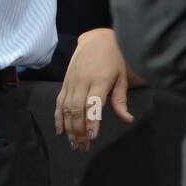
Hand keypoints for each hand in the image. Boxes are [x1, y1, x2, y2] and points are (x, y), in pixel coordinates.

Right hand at [54, 28, 137, 150]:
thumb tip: (128, 120)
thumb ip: (121, 100)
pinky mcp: (65, 82)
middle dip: (78, 131)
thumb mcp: (122, 77)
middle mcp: (82, 80)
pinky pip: (59, 102)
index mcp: (99, 79)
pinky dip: (58, 117)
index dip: (91, 121)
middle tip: (83, 147)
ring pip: (66, 108)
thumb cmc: (114, 59)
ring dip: (69, 128)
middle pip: (77, 109)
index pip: (93, 103)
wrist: (96, 38)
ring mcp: (71, 81)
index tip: (92, 136)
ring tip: (74, 144)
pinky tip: (60, 131)